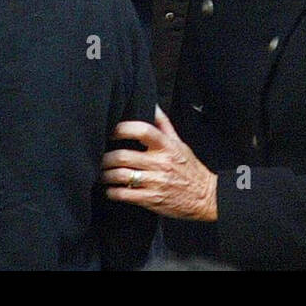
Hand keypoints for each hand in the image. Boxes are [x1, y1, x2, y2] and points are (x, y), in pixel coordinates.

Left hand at [102, 107, 217, 221]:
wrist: (206, 196)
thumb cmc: (190, 168)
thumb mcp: (179, 143)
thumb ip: (163, 125)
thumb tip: (152, 105)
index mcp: (166, 146)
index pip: (142, 130)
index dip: (122, 128)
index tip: (111, 131)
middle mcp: (160, 163)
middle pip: (124, 156)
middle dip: (106, 157)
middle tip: (99, 156)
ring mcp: (155, 182)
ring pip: (121, 175)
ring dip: (106, 174)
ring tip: (102, 173)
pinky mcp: (152, 200)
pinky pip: (125, 195)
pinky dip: (112, 192)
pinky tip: (110, 189)